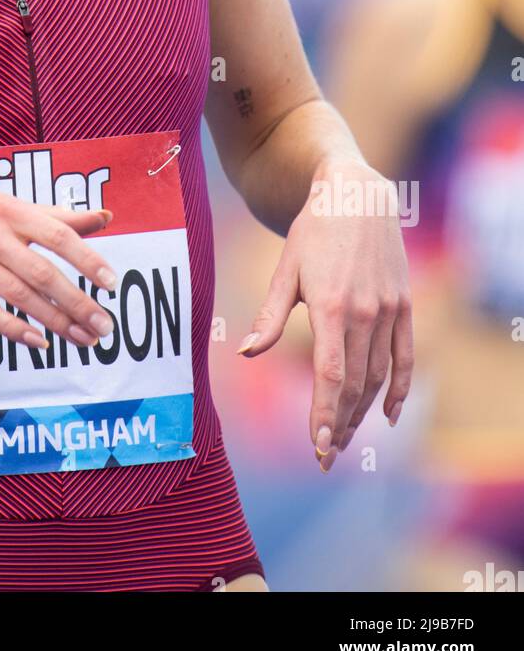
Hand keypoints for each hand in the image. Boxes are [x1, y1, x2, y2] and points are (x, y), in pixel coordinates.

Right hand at [0, 184, 116, 349]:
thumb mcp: (7, 205)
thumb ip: (56, 217)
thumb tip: (106, 217)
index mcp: (10, 209)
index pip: (57, 234)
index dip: (87, 259)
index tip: (111, 284)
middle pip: (41, 272)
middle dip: (76, 302)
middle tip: (104, 327)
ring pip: (17, 296)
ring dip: (54, 321)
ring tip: (84, 339)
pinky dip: (14, 329)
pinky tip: (40, 342)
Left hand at [236, 158, 413, 470]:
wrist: (356, 194)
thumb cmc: (312, 231)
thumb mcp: (286, 270)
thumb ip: (269, 316)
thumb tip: (244, 353)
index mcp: (331, 306)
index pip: (330, 375)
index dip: (323, 414)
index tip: (317, 447)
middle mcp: (366, 313)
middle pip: (355, 384)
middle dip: (339, 424)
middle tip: (324, 456)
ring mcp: (390, 311)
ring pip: (379, 376)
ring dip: (363, 412)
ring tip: (344, 438)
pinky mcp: (404, 306)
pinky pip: (405, 357)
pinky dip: (400, 389)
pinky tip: (388, 416)